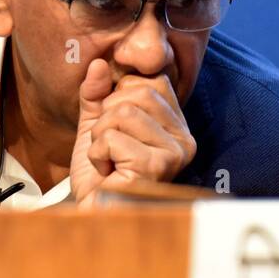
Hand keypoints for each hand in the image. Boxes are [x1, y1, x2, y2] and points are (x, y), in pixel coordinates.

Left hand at [70, 59, 196, 207]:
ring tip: (107, 159)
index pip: (153, 82)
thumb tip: (100, 63)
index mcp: (176, 126)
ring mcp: (173, 154)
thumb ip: (98, 94)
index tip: (112, 122)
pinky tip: (107, 172)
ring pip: (124, 112)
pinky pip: (113, 137)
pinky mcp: (156, 167)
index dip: (121, 94)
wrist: (94, 213)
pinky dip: (98, 154)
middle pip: (138, 93)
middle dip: (107, 116)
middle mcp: (184, 139)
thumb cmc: (100, 176)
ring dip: (100, 136)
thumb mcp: (96, 125)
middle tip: (108, 145)